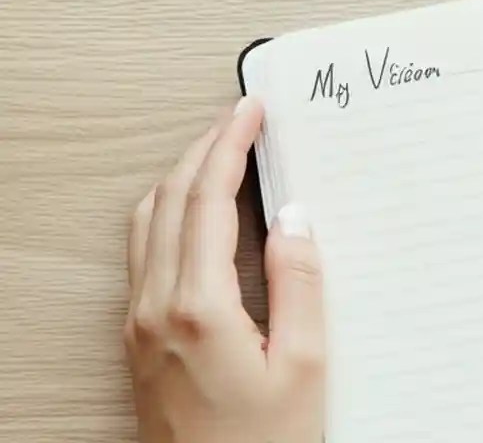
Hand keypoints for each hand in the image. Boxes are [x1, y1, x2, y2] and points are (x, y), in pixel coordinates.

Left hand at [125, 99, 325, 442]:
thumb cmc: (265, 442)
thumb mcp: (306, 365)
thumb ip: (301, 282)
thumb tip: (293, 217)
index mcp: (198, 307)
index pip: (207, 201)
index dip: (229, 146)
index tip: (248, 111)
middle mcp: (155, 308)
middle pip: (168, 200)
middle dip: (203, 150)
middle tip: (239, 120)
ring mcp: (138, 324)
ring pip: (146, 223)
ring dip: (181, 179)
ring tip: (220, 156)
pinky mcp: (136, 340)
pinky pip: (142, 253)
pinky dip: (167, 214)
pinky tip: (195, 215)